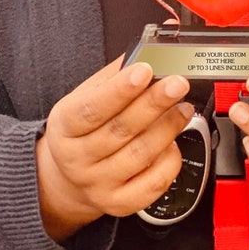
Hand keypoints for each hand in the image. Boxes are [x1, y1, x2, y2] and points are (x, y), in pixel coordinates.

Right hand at [36, 57, 192, 240]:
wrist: (67, 178)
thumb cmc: (84, 129)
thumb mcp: (87, 96)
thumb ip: (118, 72)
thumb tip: (154, 46)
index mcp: (65, 127)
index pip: (91, 109)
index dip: (119, 90)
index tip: (145, 70)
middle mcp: (78, 159)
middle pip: (120, 130)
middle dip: (154, 103)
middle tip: (178, 84)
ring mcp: (98, 184)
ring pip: (140, 155)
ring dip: (167, 128)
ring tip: (183, 108)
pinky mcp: (119, 203)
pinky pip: (153, 183)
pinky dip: (169, 160)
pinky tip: (174, 143)